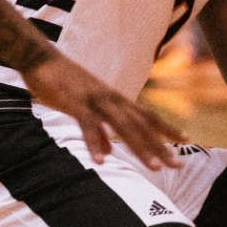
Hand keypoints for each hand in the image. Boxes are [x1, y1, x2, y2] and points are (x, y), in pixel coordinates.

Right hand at [22, 55, 186, 169]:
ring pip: (122, 125)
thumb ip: (100, 130)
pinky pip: (88, 124)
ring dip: (138, 147)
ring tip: (152, 168)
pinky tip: (101, 160)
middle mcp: (111, 98)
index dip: (166, 126)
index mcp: (115, 99)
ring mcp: (94, 99)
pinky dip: (95, 142)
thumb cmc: (64, 83)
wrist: (41, 58)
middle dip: (160, 146)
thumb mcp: (86, 108)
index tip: (186, 139)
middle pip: (140, 125)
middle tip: (176, 165)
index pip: (147, 115)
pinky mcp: (75, 101)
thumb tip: (109, 151)